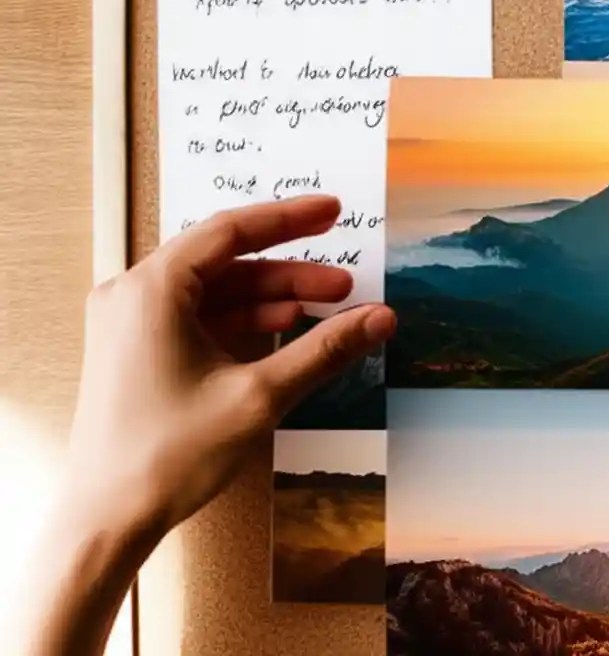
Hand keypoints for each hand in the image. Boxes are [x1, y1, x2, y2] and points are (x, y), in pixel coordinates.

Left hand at [15, 195, 394, 655]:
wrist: (109, 516)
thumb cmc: (168, 455)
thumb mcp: (260, 395)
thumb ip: (325, 349)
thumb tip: (380, 319)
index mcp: (152, 289)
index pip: (230, 230)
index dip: (289, 218)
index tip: (333, 210)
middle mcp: (133, 296)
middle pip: (226, 263)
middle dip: (290, 270)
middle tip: (344, 282)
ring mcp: (131, 324)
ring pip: (216, 292)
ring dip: (272, 298)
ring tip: (328, 309)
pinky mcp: (137, 351)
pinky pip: (199, 318)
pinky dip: (244, 321)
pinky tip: (286, 331)